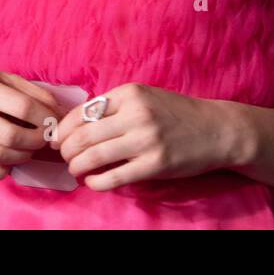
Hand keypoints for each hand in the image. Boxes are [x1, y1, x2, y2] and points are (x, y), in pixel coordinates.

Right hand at [0, 59, 60, 183]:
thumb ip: (30, 91)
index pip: (22, 107)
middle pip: (10, 135)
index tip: (54, 122)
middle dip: (36, 141)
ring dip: (21, 157)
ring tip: (28, 150)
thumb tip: (58, 111)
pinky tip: (6, 164)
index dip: (45, 117)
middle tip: (44, 139)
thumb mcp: (0, 75)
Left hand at [50, 82, 243, 189]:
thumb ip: (114, 107)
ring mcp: (146, 140)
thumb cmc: (176, 113)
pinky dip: (96, 182)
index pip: (82, 112)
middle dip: (66, 150)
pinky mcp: (155, 164)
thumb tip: (75, 125)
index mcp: (130, 93)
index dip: (64, 129)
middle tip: (64, 157)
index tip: (57, 139)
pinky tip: (93, 181)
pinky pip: (114, 177)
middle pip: (83, 135)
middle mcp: (136, 114)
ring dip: (77, 166)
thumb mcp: (145, 98)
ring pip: (94, 156)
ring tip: (75, 169)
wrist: (216, 129)